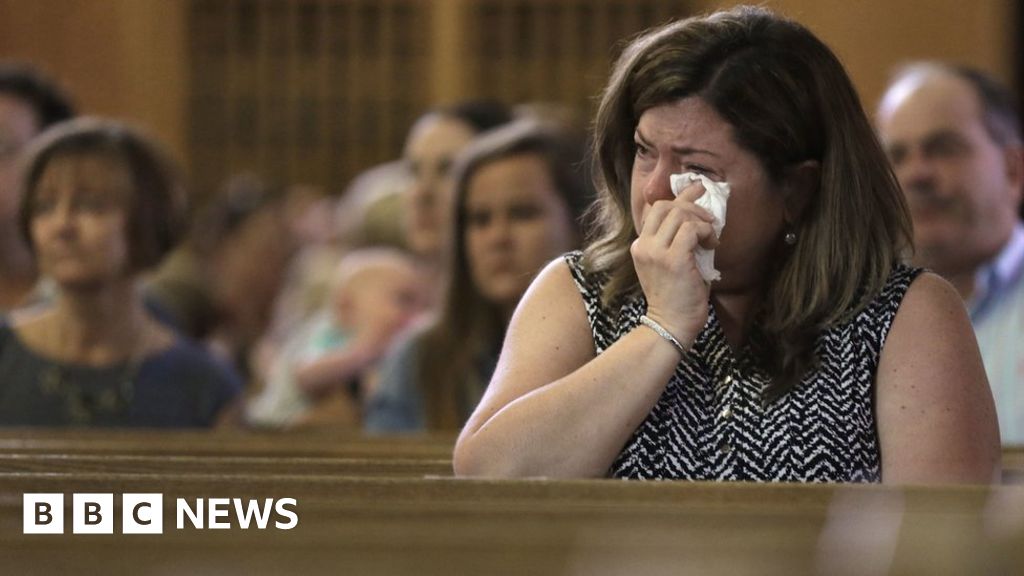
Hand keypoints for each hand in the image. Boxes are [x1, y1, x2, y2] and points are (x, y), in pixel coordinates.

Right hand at [630, 180, 716, 343]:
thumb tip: (698, 216)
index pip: (655, 209)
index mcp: (640, 246)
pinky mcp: (673, 259)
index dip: (679, 197)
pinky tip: (712, 244)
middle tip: (708, 221)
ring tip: (711, 236)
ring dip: (701, 220)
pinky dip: (705, 232)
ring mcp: (656, 252)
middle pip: (665, 205)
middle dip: (692, 206)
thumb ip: (676, 241)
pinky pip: (691, 230)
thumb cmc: (676, 297)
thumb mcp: (669, 264)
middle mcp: (644, 245)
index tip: (697, 189)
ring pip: (679, 214)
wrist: (670, 325)